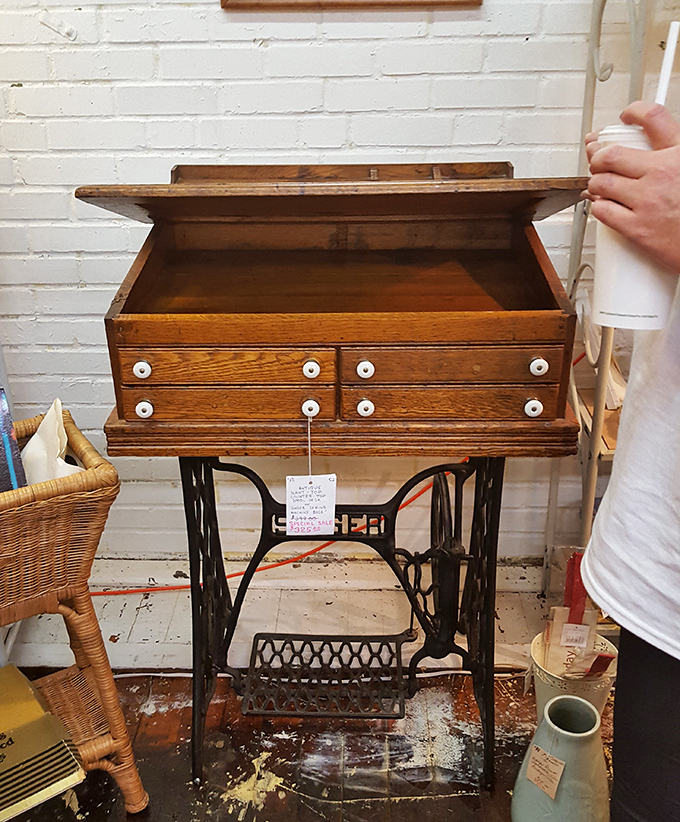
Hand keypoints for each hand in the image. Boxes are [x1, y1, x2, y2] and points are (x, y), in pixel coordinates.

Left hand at [586, 102, 679, 274]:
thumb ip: (673, 156)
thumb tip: (656, 149)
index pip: (653, 118)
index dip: (635, 112)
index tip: (627, 117)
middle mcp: (662, 173)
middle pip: (611, 154)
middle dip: (599, 157)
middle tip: (599, 161)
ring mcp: (647, 201)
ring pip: (601, 183)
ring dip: (596, 184)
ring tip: (601, 186)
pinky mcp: (637, 228)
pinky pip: (602, 211)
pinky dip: (598, 207)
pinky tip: (605, 206)